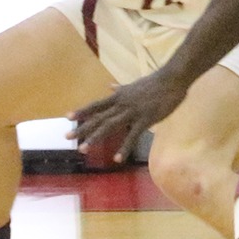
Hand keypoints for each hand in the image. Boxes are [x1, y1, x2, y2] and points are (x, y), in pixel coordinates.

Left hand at [70, 71, 189, 163]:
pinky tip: (116, 159)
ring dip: (95, 138)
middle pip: (98, 117)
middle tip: (67, 137)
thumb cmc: (155, 82)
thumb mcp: (133, 85)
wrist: (172, 79)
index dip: (82, 111)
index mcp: (119, 96)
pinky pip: (132, 136)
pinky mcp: (145, 119)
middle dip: (82, 127)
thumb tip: (110, 86)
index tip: (68, 117)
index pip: (97, 105)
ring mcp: (132, 111)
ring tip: (83, 149)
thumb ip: (120, 88)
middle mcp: (121, 104)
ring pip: (109, 126)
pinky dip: (124, 148)